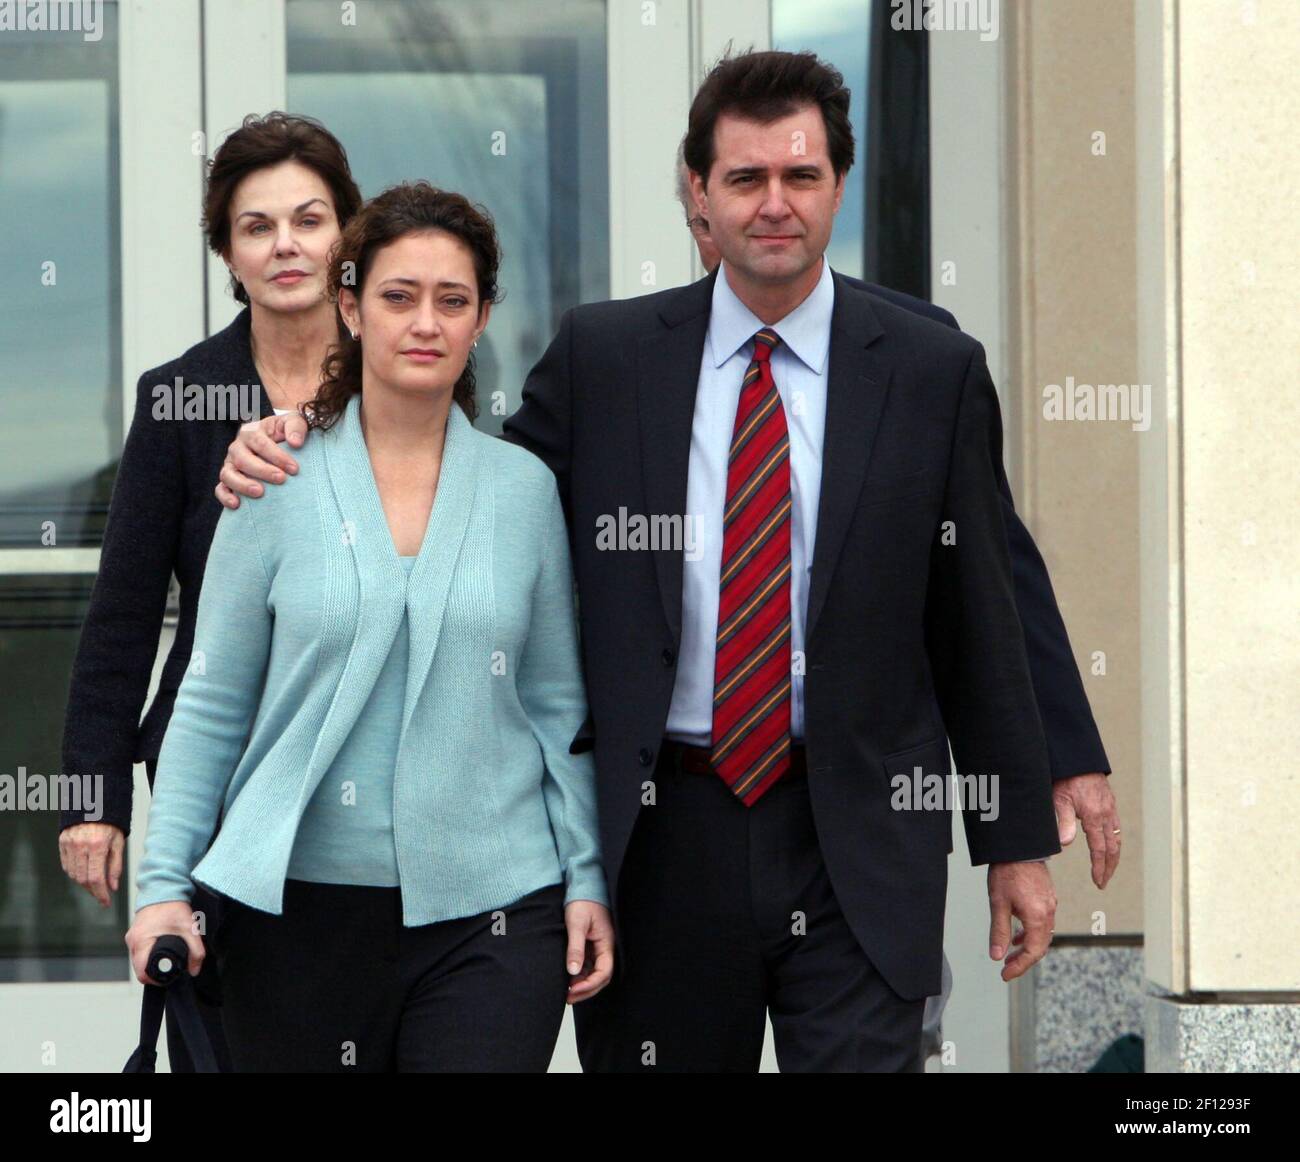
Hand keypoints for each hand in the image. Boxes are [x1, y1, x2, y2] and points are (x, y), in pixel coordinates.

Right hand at [58, 822, 124, 906]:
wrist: (94, 803)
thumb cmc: (111, 822)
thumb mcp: (118, 842)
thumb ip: (115, 866)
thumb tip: (113, 887)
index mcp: (97, 845)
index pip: (96, 878)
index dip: (100, 894)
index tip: (106, 902)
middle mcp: (80, 846)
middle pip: (83, 879)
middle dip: (93, 890)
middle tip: (102, 894)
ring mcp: (69, 844)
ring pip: (73, 874)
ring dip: (84, 883)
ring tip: (95, 883)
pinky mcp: (62, 842)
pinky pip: (66, 865)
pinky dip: (75, 873)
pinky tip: (84, 872)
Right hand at [125, 901, 205, 984]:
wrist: (164, 887)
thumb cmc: (174, 907)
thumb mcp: (190, 929)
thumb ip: (196, 951)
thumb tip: (195, 970)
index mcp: (142, 941)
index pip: (141, 972)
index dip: (154, 980)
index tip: (167, 978)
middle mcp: (133, 940)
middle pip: (138, 967)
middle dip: (153, 972)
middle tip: (169, 970)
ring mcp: (131, 936)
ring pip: (137, 959)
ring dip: (149, 963)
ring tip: (166, 960)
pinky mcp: (134, 933)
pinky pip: (138, 950)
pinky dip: (147, 954)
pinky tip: (159, 952)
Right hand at [215, 412, 309, 508]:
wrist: (279, 441)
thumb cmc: (287, 432)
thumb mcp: (294, 422)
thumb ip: (296, 427)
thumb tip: (296, 443)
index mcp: (251, 432)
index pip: (260, 442)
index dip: (277, 456)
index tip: (294, 469)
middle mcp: (237, 447)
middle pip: (243, 459)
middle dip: (262, 470)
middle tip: (281, 479)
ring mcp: (230, 464)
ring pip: (228, 474)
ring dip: (242, 484)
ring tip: (260, 492)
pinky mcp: (229, 479)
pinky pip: (221, 489)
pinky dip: (225, 497)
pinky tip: (237, 505)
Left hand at [564, 899, 614, 1002]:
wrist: (583, 887)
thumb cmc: (582, 901)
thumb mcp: (577, 924)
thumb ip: (575, 947)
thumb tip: (572, 971)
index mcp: (606, 943)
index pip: (604, 972)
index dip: (589, 985)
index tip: (572, 990)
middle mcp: (605, 948)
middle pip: (601, 977)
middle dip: (586, 990)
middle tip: (567, 997)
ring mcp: (598, 948)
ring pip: (594, 973)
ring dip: (582, 984)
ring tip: (565, 991)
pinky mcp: (591, 946)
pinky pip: (588, 966)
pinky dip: (579, 975)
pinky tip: (568, 978)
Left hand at [988, 860, 1055, 981]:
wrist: (1019, 846)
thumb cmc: (1007, 872)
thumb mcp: (998, 904)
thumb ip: (999, 932)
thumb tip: (997, 956)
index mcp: (1038, 917)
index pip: (1032, 952)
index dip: (1019, 966)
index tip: (1005, 974)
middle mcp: (1048, 913)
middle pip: (1040, 946)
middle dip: (1023, 960)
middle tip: (1007, 969)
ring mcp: (1050, 904)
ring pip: (1042, 935)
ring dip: (1027, 947)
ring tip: (1010, 955)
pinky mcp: (1047, 897)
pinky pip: (1042, 923)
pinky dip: (1030, 934)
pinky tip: (1017, 935)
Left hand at [1053, 772, 1120, 887]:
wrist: (1077, 757)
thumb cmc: (1065, 777)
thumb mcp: (1059, 799)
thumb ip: (1064, 822)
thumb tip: (1066, 844)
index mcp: (1094, 816)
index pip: (1099, 849)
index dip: (1099, 867)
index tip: (1098, 881)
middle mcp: (1106, 814)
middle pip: (1112, 848)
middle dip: (1109, 867)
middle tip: (1103, 882)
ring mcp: (1110, 808)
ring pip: (1117, 838)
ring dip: (1113, 856)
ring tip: (1107, 870)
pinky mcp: (1110, 803)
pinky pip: (1116, 827)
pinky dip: (1114, 841)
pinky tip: (1109, 846)